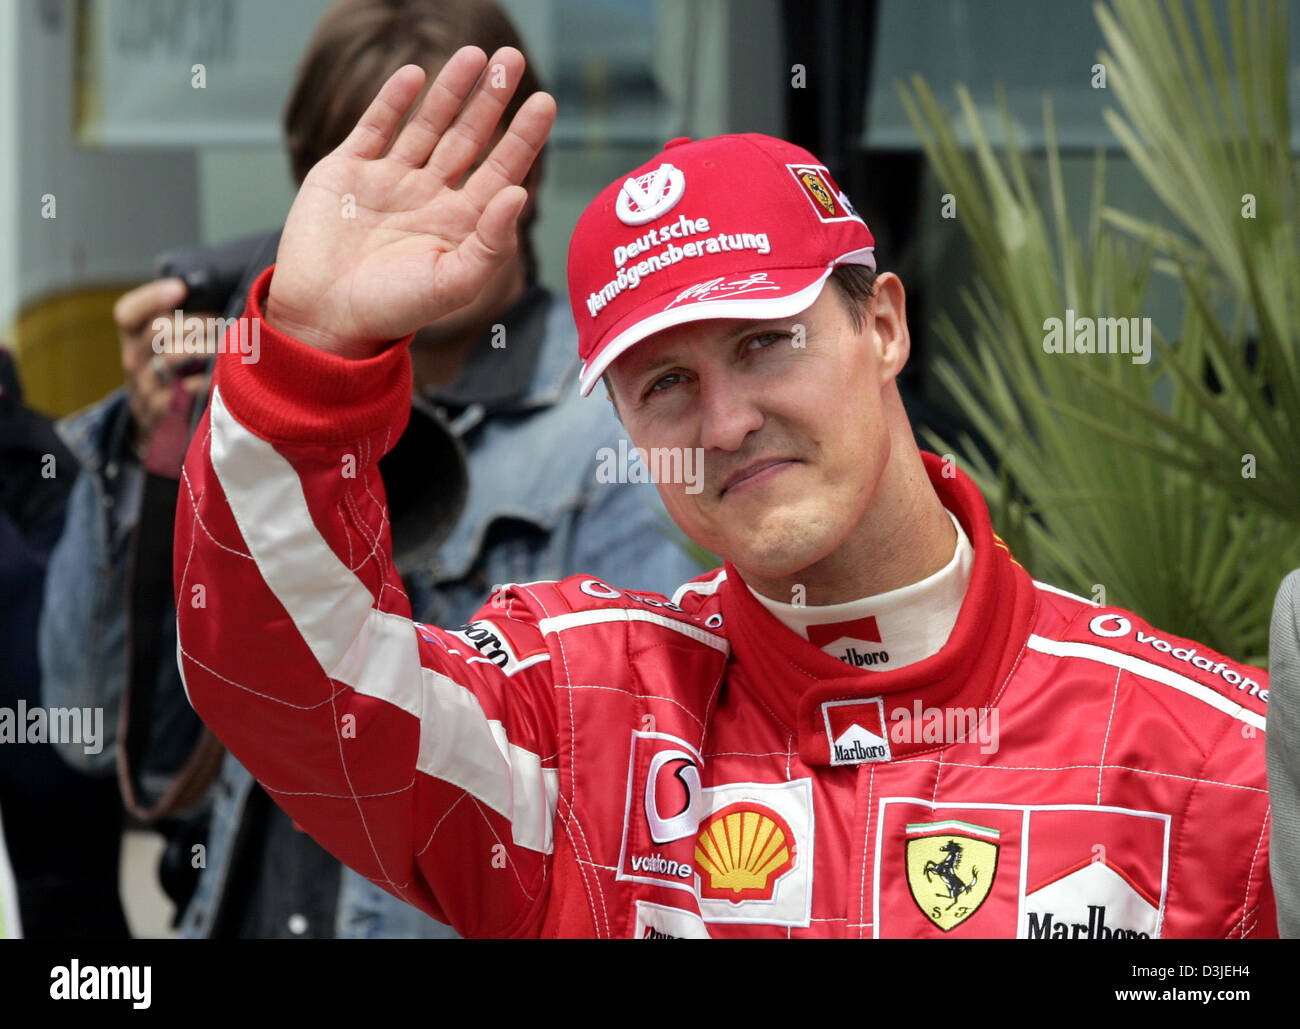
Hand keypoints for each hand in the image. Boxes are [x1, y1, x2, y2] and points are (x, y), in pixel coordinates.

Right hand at [115, 278, 213, 448]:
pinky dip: (208, 379)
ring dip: (206, 347)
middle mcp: (134, 359)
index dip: (152, 297)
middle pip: (158, 331)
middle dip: (197, 322)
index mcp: (133, 337)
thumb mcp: (162, 345)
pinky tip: (225, 375)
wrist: (152, 420)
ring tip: (230, 343)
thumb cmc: (169, 370)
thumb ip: (178, 319)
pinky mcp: (162, 411)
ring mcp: (146, 386)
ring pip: (172, 357)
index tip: (181, 287)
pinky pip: (186, 389)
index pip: (127, 313)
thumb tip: (217, 291)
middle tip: (225, 321)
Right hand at [265, 46, 555, 358]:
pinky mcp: (348, 171)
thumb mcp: (453, 283)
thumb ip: (491, 242)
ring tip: (475, 55)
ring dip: (451, 90)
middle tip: (513, 59)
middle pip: (469, 138)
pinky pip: (376, 127)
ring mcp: (390, 180)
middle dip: (492, 99)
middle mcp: (429, 197)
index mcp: (460, 224)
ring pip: (428, 125)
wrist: (324, 316)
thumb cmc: (393, 310)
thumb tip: (520, 194)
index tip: (546, 102)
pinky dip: (393, 101)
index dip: (524, 137)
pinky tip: (415, 75)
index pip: (501, 170)